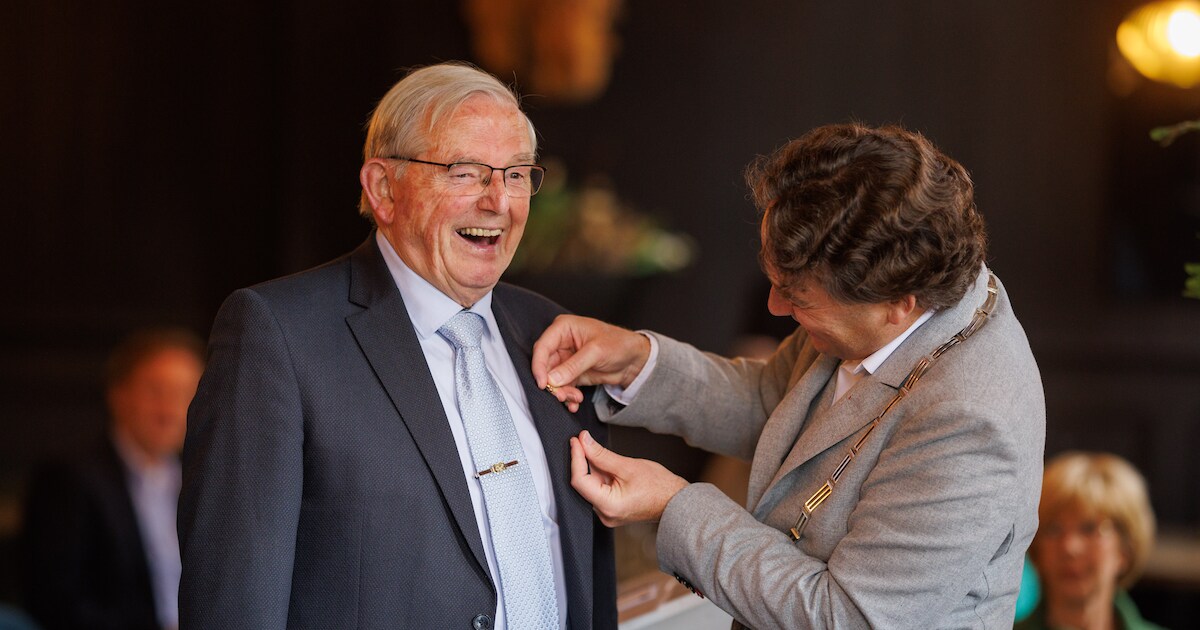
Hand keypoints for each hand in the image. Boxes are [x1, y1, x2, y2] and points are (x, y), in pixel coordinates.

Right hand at [532, 315, 650, 411]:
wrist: (634, 359)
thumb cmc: (619, 343)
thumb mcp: (596, 352)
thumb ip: (573, 366)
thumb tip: (552, 379)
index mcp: (564, 328)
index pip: (542, 347)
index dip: (539, 366)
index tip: (542, 383)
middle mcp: (562, 343)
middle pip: (545, 365)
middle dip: (551, 383)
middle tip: (560, 395)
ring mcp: (566, 359)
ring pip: (552, 378)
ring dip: (560, 391)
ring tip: (573, 398)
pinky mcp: (571, 373)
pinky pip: (562, 386)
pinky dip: (567, 395)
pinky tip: (575, 402)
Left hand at [569, 430, 687, 526]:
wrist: (675, 501)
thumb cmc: (660, 487)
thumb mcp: (627, 465)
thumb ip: (601, 454)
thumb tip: (585, 442)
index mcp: (608, 506)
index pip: (579, 480)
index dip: (576, 458)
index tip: (576, 441)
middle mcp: (605, 514)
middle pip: (583, 484)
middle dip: (583, 461)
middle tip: (584, 441)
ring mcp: (608, 513)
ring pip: (591, 486)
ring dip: (592, 467)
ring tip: (600, 451)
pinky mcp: (612, 510)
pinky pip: (599, 490)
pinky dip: (600, 475)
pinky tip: (606, 464)